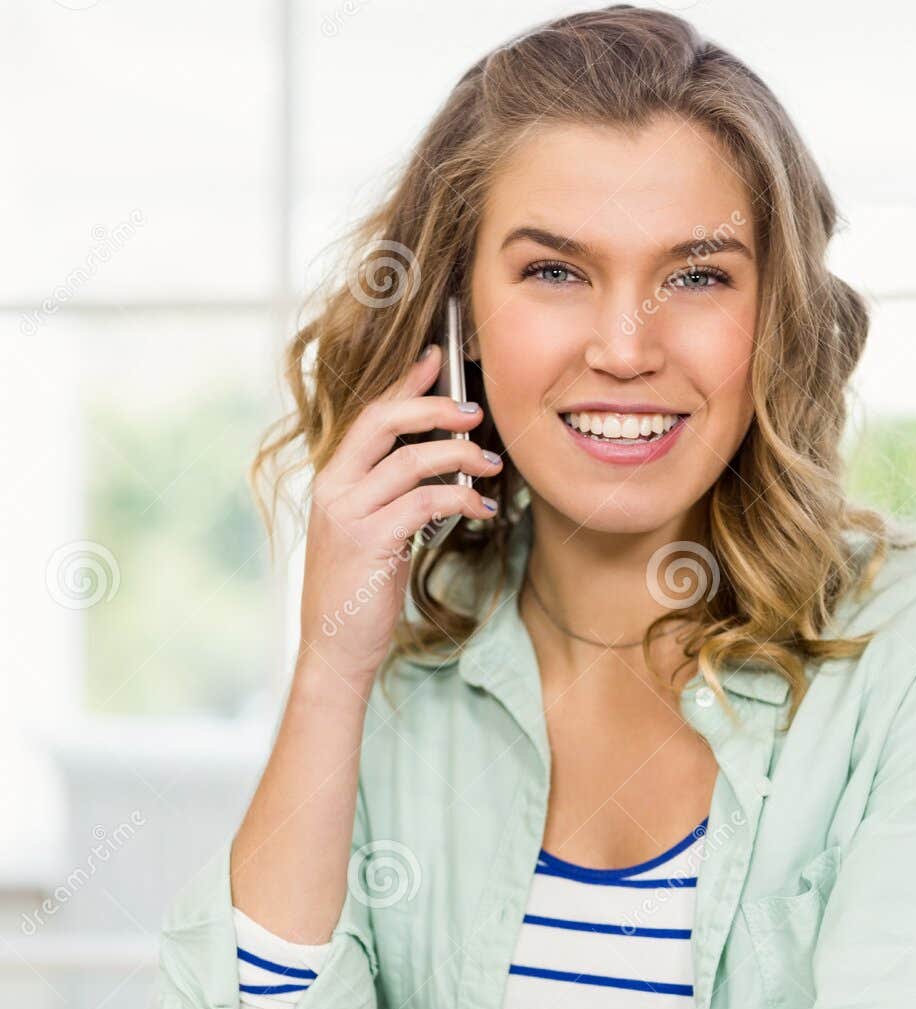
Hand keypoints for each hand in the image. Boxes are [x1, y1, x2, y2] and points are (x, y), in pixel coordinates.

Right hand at [297, 343, 501, 690]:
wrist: (335, 648)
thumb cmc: (358, 593)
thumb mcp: (371, 534)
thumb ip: (389, 496)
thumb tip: (435, 464)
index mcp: (332, 481)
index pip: (370, 416)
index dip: (404, 384)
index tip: (436, 360)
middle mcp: (333, 489)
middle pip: (383, 422)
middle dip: (433, 407)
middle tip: (474, 412)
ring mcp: (347, 514)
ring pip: (410, 460)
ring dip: (459, 458)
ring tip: (491, 467)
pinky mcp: (368, 541)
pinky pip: (423, 502)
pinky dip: (460, 499)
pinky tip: (481, 509)